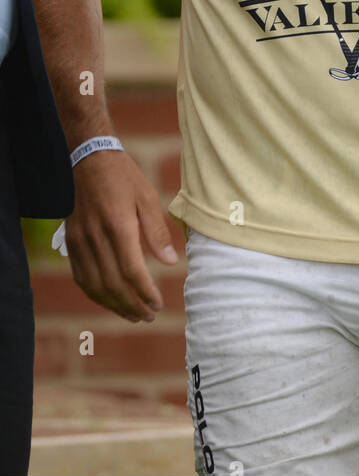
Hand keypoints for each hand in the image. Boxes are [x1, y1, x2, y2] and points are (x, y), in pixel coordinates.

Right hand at [64, 149, 178, 322]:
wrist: (90, 160)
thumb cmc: (124, 178)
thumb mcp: (148, 197)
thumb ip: (158, 232)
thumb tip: (171, 263)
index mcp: (118, 225)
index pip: (132, 271)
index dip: (146, 292)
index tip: (159, 304)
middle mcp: (96, 237)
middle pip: (113, 284)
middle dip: (132, 305)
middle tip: (149, 316)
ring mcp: (80, 241)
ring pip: (95, 285)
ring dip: (115, 305)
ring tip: (133, 315)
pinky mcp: (71, 242)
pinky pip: (81, 277)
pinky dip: (96, 294)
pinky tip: (110, 300)